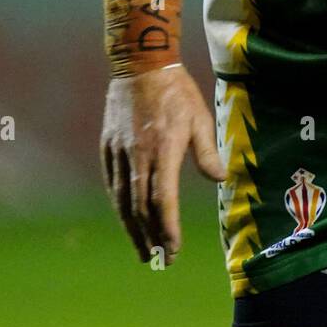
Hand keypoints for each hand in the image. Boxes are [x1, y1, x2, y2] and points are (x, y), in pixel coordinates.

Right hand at [100, 65, 226, 265]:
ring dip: (132, 229)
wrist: (141, 66)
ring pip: (123, 200)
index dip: (167, 227)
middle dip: (149, 237)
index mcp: (164, 149)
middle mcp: (138, 155)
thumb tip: (219, 178)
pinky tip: (127, 220)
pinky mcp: (108, 148)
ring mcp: (119, 153)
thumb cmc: (177, 92)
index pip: (163, 199)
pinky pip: (113, 185)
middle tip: (159, 260)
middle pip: (140, 207)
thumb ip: (207, 152)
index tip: (173, 248)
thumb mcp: (200, 118)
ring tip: (143, 250)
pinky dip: (120, 207)